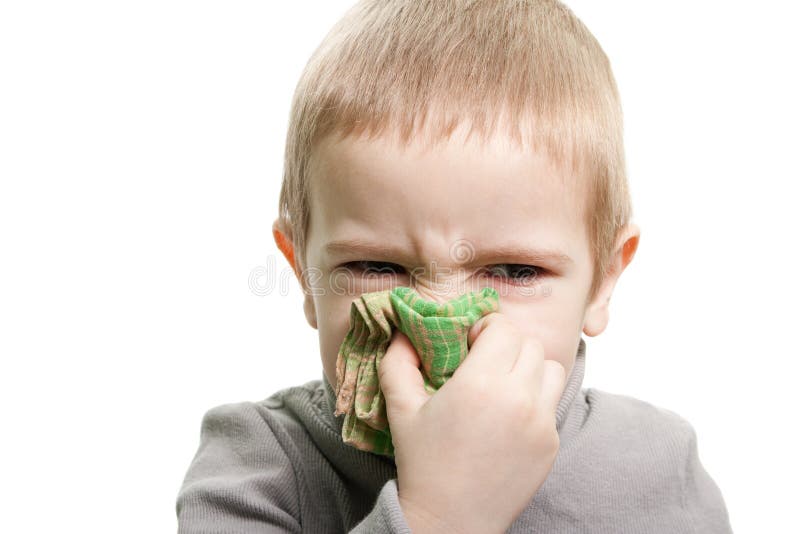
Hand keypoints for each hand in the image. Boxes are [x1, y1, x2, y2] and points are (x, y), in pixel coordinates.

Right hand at [378, 313, 565, 533]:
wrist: (451, 521)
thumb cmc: (423, 463)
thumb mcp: (400, 409)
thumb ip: (398, 362)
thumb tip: (403, 332)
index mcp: (480, 384)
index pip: (503, 327)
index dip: (486, 328)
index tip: (471, 343)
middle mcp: (518, 398)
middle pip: (530, 344)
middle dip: (507, 346)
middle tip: (485, 363)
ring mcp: (541, 423)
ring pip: (552, 369)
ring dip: (530, 369)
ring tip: (505, 385)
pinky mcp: (552, 444)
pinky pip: (552, 404)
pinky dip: (535, 401)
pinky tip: (509, 418)